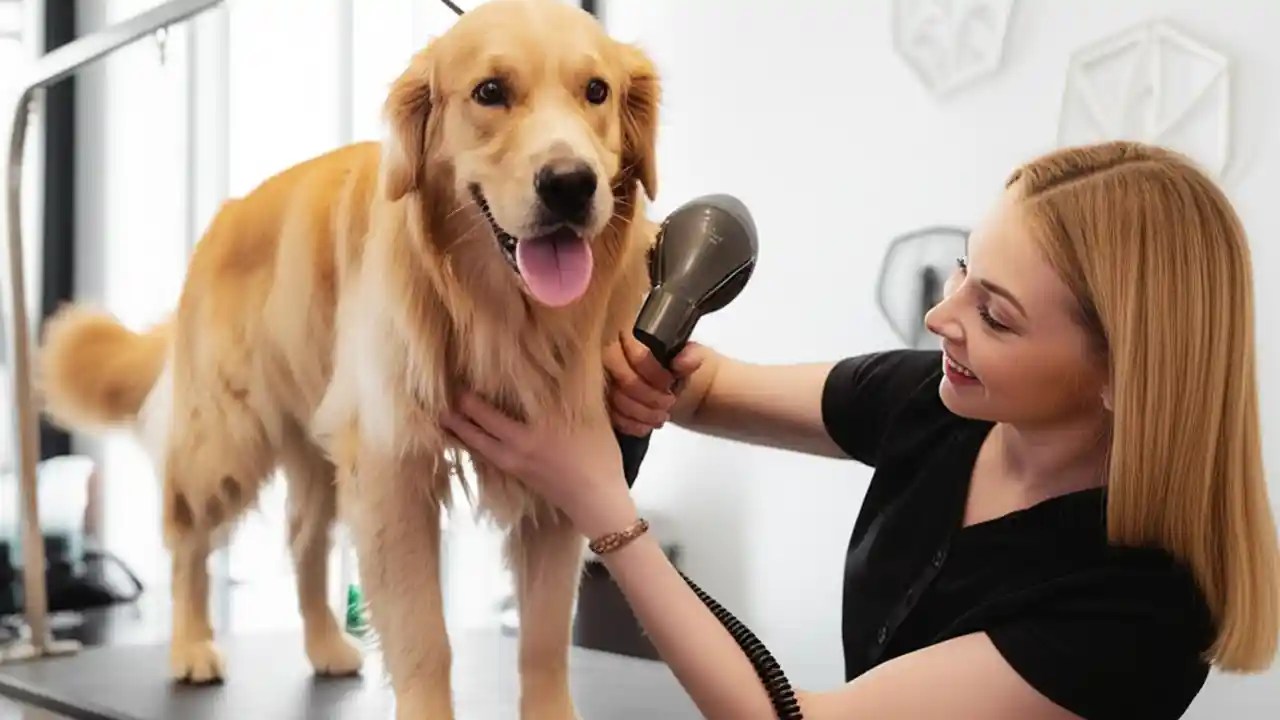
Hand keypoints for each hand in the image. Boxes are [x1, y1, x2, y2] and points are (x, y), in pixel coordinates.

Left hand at [441, 392, 638, 537]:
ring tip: (445, 422)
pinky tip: (473, 441)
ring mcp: (514, 467)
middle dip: (455, 418)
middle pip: (474, 434)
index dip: (468, 399)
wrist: (597, 502)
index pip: (486, 415)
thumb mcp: (589, 418)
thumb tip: (564, 364)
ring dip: (461, 435)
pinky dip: (475, 447)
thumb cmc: (597, 457)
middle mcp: (513, 451)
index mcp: (526, 435)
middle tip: (438, 403)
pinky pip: (487, 458)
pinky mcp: (519, 477)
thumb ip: (572, 393)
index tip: (456, 381)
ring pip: (477, 449)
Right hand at [604, 333, 706, 435]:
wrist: (688, 389)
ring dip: (640, 413)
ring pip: (614, 400)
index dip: (650, 372)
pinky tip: (647, 427)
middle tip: (669, 402)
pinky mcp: (610, 403)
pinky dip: (630, 424)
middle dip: (647, 396)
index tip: (670, 382)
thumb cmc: (687, 367)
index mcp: (635, 339)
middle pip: (620, 380)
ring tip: (662, 417)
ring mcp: (611, 381)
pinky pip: (611, 416)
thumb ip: (690, 356)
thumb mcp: (696, 356)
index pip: (633, 354)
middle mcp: (617, 358)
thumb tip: (681, 362)